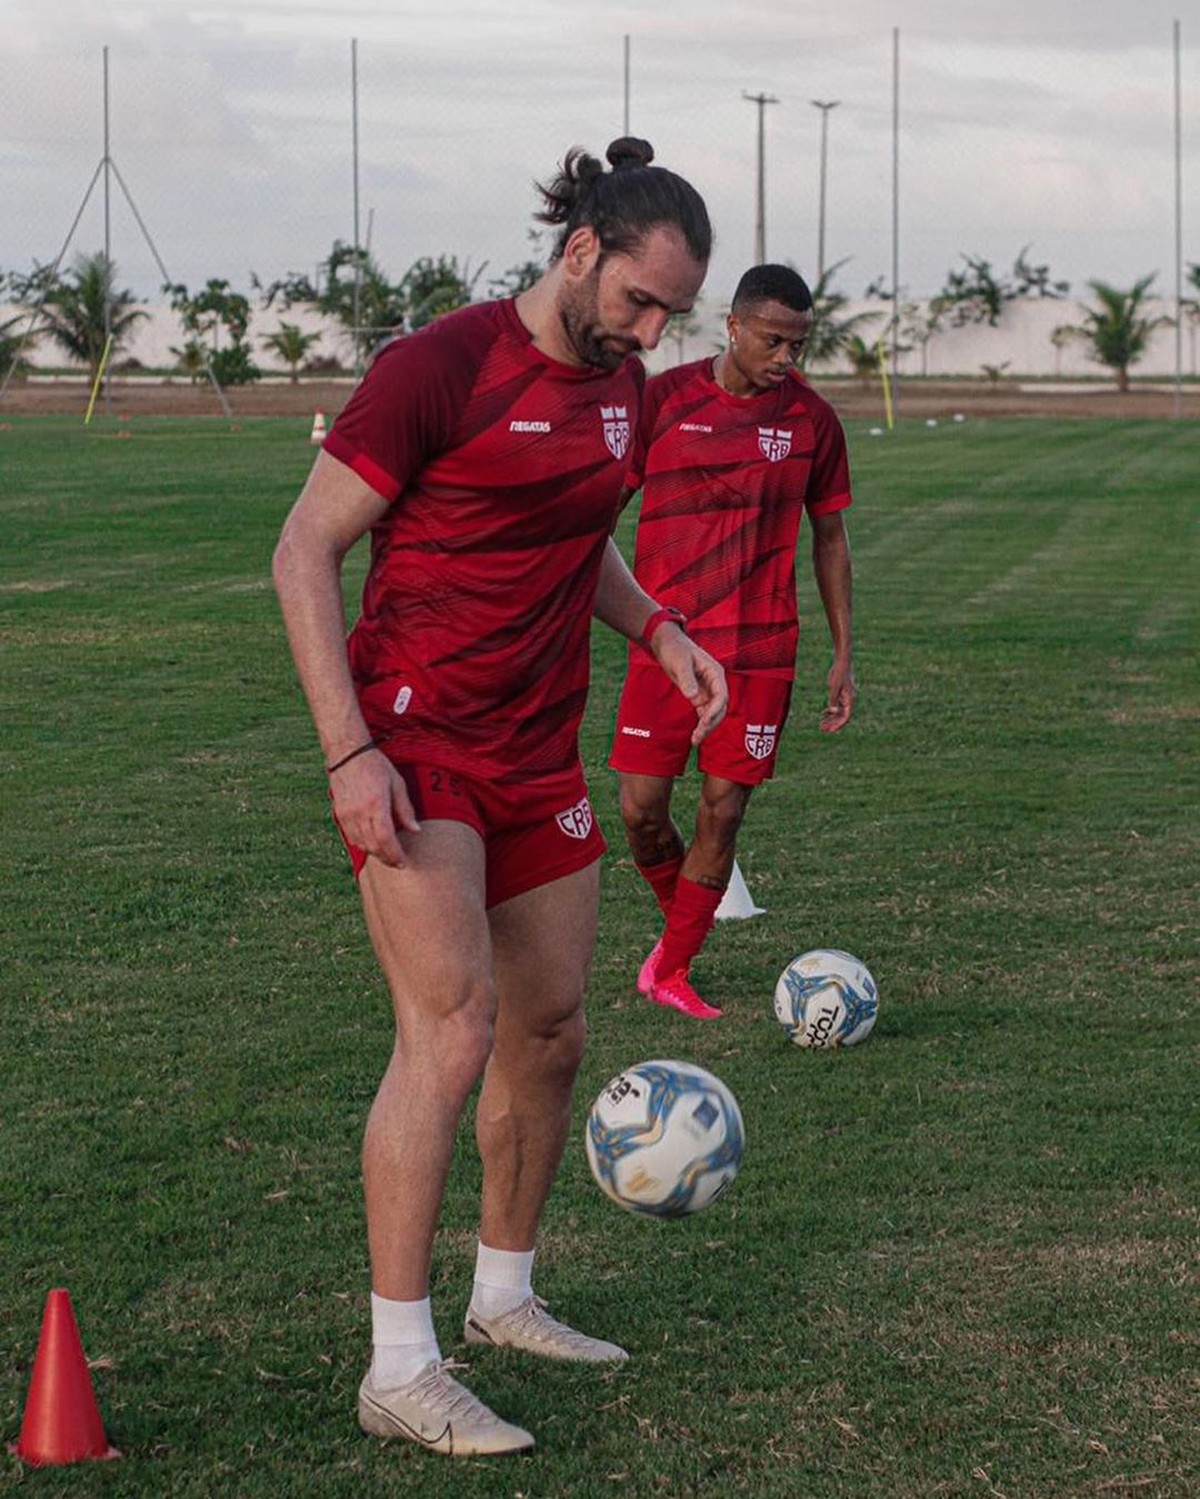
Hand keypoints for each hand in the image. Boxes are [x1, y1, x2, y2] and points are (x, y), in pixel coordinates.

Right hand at [328, 750, 420, 866]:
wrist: (347, 754)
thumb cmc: (376, 765)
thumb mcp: (397, 783)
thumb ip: (405, 809)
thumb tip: (416, 830)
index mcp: (376, 804)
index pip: (385, 839)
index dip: (395, 854)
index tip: (403, 862)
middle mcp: (359, 812)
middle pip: (373, 846)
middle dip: (387, 858)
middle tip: (398, 863)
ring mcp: (347, 814)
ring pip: (361, 844)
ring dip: (375, 853)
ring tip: (388, 855)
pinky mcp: (339, 814)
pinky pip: (351, 837)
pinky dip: (363, 844)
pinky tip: (373, 843)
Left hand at [650, 627, 728, 744]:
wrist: (667, 644)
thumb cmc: (675, 649)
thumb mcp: (680, 662)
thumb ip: (687, 679)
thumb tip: (692, 697)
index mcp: (715, 673)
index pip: (721, 695)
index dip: (715, 710)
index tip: (704, 722)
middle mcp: (714, 683)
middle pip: (719, 707)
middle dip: (710, 723)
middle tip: (697, 737)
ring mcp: (707, 690)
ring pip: (712, 713)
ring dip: (706, 727)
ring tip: (695, 741)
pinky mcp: (698, 695)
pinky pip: (703, 712)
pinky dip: (700, 724)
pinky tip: (694, 735)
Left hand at [820, 659, 855, 733]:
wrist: (842, 662)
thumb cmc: (840, 673)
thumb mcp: (834, 687)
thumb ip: (833, 699)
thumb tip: (832, 711)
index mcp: (850, 700)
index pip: (846, 717)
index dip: (838, 725)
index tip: (830, 730)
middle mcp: (848, 700)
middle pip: (841, 717)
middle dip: (833, 724)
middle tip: (822, 729)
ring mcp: (844, 698)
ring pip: (838, 712)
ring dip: (831, 719)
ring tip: (821, 724)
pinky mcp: (840, 694)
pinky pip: (836, 706)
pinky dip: (830, 711)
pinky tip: (823, 714)